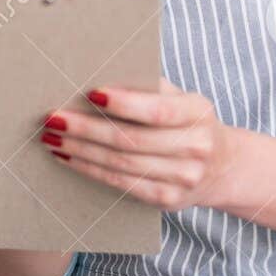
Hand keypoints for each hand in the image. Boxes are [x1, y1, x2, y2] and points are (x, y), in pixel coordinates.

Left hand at [41, 78, 245, 212]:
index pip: (157, 110)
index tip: (90, 92)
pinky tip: (68, 157)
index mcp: (197, 113)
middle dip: (85, 129)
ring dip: (80, 150)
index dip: (124, 103)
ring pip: (121, 165)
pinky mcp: (168, 200)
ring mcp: (184, 178)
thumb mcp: (181, 98)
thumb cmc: (188, 122)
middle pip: (131, 140)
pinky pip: (121, 185)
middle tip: (52, 118)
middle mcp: (195, 148)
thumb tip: (96, 75)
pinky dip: (89, 169)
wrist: (223, 166)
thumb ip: (149, 88)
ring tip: (52, 137)